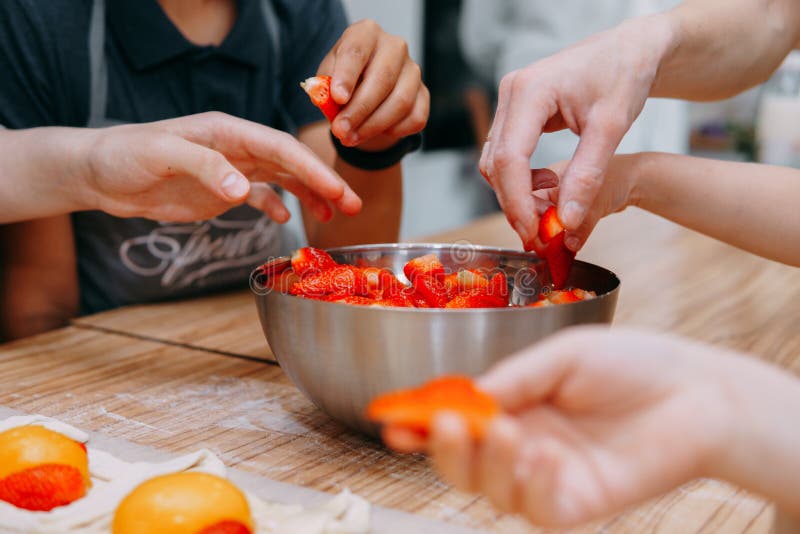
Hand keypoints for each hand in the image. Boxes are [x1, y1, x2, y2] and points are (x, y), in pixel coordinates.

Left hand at [81, 112, 361, 221]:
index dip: (313, 169)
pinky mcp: (221, 191)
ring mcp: (231, 170)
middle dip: (324, 183)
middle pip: (291, 163)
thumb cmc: (124, 156)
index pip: (281, 148)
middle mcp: (236, 148)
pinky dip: (277, 206)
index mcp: (227, 132)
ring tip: (333, 216)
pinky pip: (259, 196)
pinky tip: (287, 220)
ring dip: (309, 195)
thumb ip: (205, 168)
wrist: (99, 174)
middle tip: (353, 206)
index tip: (338, 191)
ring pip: (282, 179)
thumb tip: (245, 189)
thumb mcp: (162, 155)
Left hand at [319, 19, 428, 150]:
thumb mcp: (327, 78)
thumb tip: (329, 99)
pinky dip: (394, 131)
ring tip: (351, 138)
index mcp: (366, 33)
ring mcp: (413, 70)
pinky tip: (375, 133)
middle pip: (382, 79)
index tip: (338, 99)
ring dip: (373, 126)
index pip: (357, 51)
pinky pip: (415, 117)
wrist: (366, 93)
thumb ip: (325, 86)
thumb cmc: (345, 80)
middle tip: (341, 131)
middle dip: (359, 110)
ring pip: (400, 102)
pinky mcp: (423, 94)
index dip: (347, 76)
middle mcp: (394, 47)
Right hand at [384, 327, 738, 526]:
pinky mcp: (574, 504)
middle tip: (439, 423)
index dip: (420, 421)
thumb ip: (514, 378)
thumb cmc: (632, 364)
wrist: (697, 393)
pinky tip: (548, 457)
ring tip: (505, 433)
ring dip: (486, 464)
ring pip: (490, 490)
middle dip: (442, 446)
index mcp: (515, 404)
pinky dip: (530, 484)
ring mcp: (547, 477)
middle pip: (462, 462)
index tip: (390, 418)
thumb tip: (464, 396)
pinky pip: (535, 508)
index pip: (457, 419)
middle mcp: (523, 443)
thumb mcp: (563, 356)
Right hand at [481, 14, 674, 249]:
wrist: (630, 48)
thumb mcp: (610, 128)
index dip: (517, 201)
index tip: (535, 233)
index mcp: (530, 91)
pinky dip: (521, 178)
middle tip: (543, 234)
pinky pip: (506, 153)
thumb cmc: (623, 75)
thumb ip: (587, 176)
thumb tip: (566, 222)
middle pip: (496, 164)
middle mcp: (511, 93)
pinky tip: (549, 186)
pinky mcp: (516, 110)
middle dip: (516, 203)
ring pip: (496, 162)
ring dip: (517, 193)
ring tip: (551, 208)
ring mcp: (510, 101)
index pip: (509, 158)